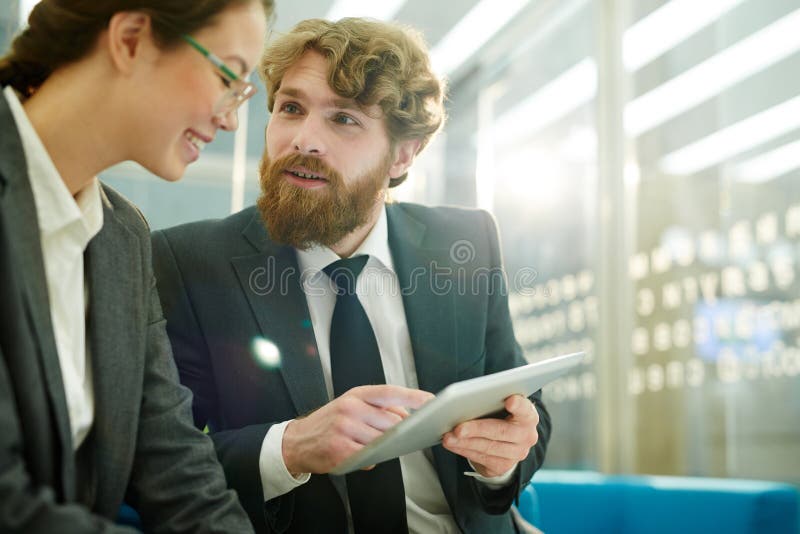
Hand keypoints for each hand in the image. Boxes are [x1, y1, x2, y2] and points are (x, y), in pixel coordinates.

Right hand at [282, 384, 433, 474]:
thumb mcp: (351, 405)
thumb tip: (407, 415)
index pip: (390, 392)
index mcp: (356, 395)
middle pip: (391, 421)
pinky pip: (369, 456)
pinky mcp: (341, 449)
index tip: (431, 401)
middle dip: (400, 431)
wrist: (297, 442)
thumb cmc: (329, 423)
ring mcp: (344, 428)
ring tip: (372, 445)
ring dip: (384, 447)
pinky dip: (370, 459)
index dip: (413, 396)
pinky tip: (361, 455)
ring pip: (382, 440)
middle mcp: (350, 408)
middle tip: (403, 436)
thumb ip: (379, 408)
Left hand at [442, 394, 538, 477]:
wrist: (506, 441)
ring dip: (465, 443)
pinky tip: (452, 445)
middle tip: (458, 428)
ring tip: (448, 437)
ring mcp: (517, 453)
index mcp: (528, 415)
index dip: (519, 405)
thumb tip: (465, 398)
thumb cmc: (499, 415)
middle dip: (477, 429)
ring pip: (489, 448)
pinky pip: (481, 458)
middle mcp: (527, 436)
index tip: (509, 401)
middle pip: (501, 432)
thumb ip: (491, 399)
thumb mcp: (500, 405)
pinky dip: (464, 450)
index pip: (526, 409)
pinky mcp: (503, 466)